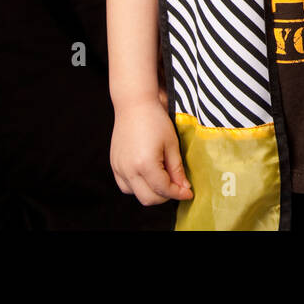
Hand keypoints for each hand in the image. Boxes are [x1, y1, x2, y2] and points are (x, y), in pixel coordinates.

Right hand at [110, 90, 193, 205]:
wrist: (134, 104)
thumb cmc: (155, 120)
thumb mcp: (172, 144)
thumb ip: (177, 169)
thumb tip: (184, 187)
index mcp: (145, 164)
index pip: (163, 189)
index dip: (178, 193)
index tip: (188, 192)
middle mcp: (129, 169)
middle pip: (148, 198)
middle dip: (165, 196)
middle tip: (177, 186)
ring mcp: (119, 168)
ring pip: (136, 194)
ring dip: (151, 192)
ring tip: (162, 178)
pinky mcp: (115, 164)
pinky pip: (125, 185)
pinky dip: (138, 185)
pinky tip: (148, 174)